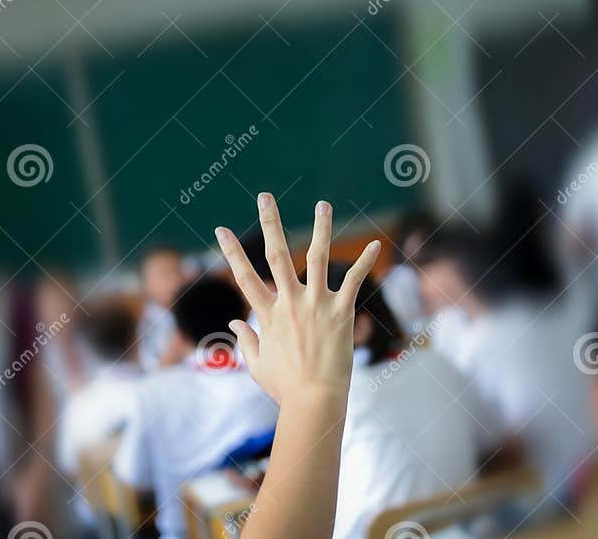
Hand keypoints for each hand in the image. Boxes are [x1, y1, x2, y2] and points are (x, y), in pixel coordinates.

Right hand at [215, 193, 379, 404]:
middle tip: (265, 196)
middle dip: (269, 223)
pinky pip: (354, 281)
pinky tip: (377, 244)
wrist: (314, 401)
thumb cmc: (285, 387)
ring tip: (322, 204)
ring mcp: (316, 305)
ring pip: (317, 257)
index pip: (244, 276)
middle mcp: (289, 303)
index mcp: (267, 314)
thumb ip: (246, 340)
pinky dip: (365, 262)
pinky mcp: (341, 312)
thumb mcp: (256, 365)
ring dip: (321, 228)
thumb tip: (233, 324)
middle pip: (275, 254)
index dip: (231, 252)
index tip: (221, 229)